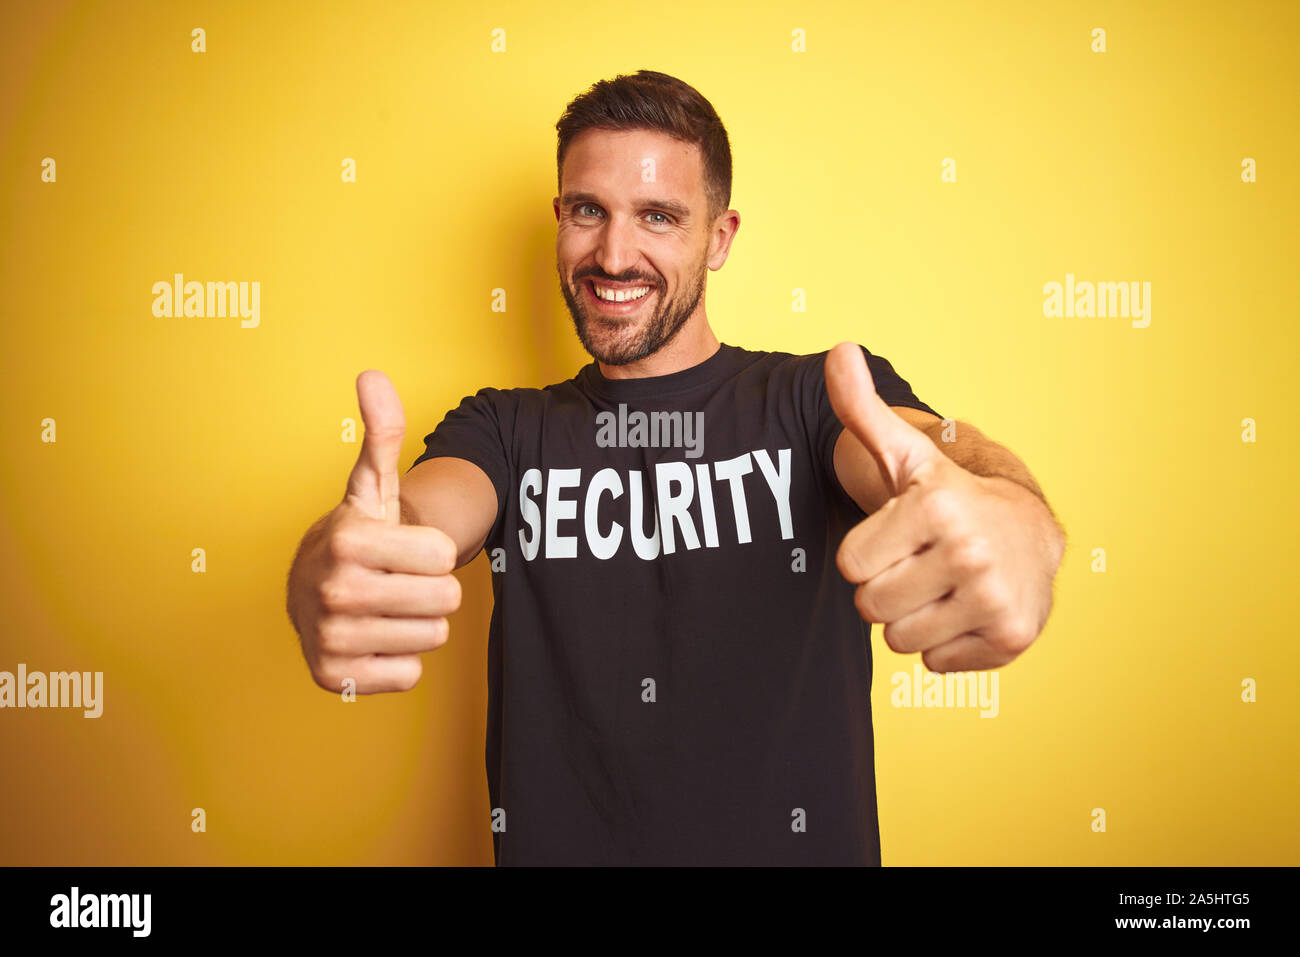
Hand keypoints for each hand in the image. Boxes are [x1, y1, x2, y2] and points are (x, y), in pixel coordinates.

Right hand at [287, 370, 461, 693]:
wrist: (313, 589)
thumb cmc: (357, 536)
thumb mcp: (372, 486)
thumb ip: (383, 433)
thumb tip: (373, 376)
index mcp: (348, 539)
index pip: (446, 555)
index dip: (432, 550)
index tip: (400, 546)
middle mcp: (333, 590)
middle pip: (445, 600)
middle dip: (431, 589)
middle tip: (398, 579)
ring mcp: (330, 637)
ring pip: (432, 637)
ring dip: (417, 623)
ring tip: (385, 605)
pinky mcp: (333, 677)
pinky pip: (409, 674)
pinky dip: (399, 660)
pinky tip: (373, 637)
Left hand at [824, 343, 1061, 671]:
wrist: (1028, 533)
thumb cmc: (949, 497)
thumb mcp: (905, 453)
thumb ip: (861, 408)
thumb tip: (838, 350)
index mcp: (935, 505)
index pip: (850, 565)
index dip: (868, 554)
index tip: (900, 535)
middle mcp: (969, 551)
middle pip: (870, 606)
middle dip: (887, 589)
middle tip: (921, 564)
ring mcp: (993, 598)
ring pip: (900, 639)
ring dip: (912, 619)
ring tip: (943, 585)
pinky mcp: (1010, 638)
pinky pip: (935, 663)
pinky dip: (945, 644)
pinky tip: (967, 609)